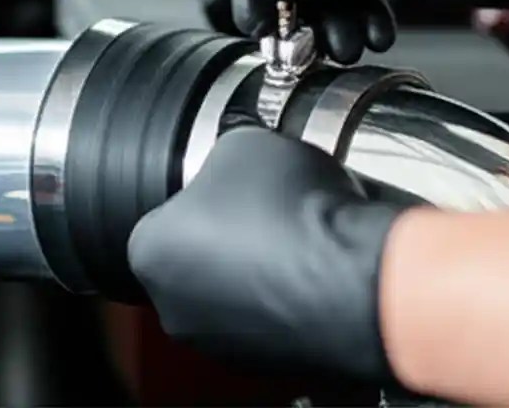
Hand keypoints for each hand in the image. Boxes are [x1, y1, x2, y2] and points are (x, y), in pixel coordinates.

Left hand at [127, 121, 404, 383]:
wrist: (359, 276)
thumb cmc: (295, 214)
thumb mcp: (243, 143)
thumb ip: (220, 159)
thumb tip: (230, 165)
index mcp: (150, 250)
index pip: (165, 213)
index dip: (204, 191)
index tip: (233, 183)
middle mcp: (173, 307)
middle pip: (195, 257)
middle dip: (227, 234)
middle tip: (266, 208)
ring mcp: (220, 343)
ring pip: (232, 293)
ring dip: (257, 269)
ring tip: (296, 238)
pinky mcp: (267, 364)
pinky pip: (269, 320)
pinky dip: (286, 299)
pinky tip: (313, 268)